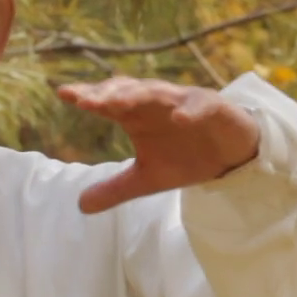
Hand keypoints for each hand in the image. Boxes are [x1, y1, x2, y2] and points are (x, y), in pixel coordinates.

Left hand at [56, 77, 261, 214]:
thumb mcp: (147, 179)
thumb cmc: (186, 157)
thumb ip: (115, 189)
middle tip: (86, 101)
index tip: (65, 95)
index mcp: (137, 114)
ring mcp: (184, 101)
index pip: (108, 101)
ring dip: (140, 94)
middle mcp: (156, 102)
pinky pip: (200, 105)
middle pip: (128, 91)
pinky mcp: (213, 107)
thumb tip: (79, 205)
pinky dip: (190, 110)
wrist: (231, 157)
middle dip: (108, 94)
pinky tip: (179, 119)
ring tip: (118, 103)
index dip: (88, 96)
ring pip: (159, 92)